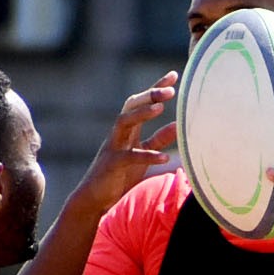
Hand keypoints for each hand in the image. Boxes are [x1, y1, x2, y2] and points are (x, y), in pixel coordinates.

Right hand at [74, 76, 179, 218]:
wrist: (95, 199)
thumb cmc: (120, 176)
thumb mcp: (143, 155)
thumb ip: (158, 139)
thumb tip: (179, 125)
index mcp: (129, 129)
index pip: (143, 102)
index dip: (157, 87)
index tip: (174, 75)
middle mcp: (120, 133)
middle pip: (132, 104)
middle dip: (150, 95)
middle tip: (171, 90)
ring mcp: (113, 146)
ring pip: (124, 122)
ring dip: (142, 114)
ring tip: (161, 109)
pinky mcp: (111, 164)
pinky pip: (130, 156)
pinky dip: (148, 156)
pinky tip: (165, 158)